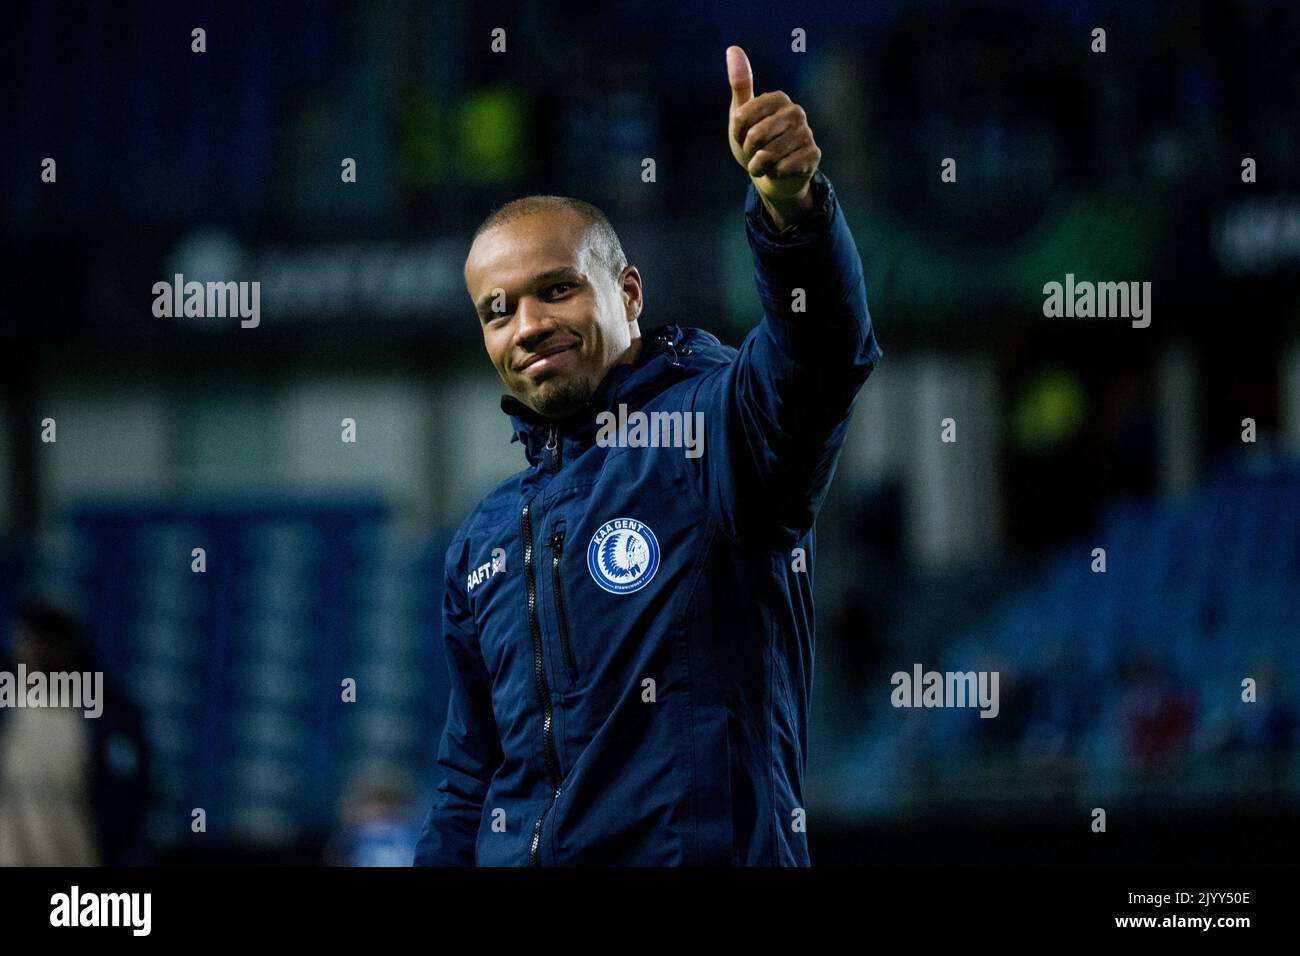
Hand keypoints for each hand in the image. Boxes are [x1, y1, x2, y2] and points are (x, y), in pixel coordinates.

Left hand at [726, 45, 821, 229]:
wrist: (773, 175)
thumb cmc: (756, 142)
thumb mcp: (742, 115)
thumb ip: (740, 84)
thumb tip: (733, 48)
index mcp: (779, 98)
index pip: (741, 118)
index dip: (737, 133)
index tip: (743, 136)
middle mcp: (796, 112)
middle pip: (755, 136)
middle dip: (748, 151)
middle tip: (755, 152)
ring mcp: (807, 133)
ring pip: (768, 155)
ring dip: (758, 166)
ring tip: (765, 163)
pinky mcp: (813, 155)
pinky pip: (782, 168)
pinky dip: (774, 174)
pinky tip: (779, 171)